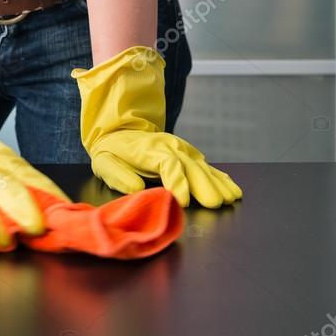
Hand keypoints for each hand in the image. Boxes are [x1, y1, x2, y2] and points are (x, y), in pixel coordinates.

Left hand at [71, 45, 242, 208]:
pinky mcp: (188, 155)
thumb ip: (119, 176)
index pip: (167, 163)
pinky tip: (231, 189)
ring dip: (216, 182)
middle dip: (203, 185)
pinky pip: (206, 166)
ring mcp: (181, 149)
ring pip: (202, 166)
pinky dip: (219, 177)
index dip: (177, 182)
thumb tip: (137, 189)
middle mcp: (169, 146)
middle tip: (214, 204)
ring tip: (230, 198)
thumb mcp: (104, 163)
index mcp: (148, 148)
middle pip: (190, 165)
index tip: (184, 201)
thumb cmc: (112, 152)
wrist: (119, 131)